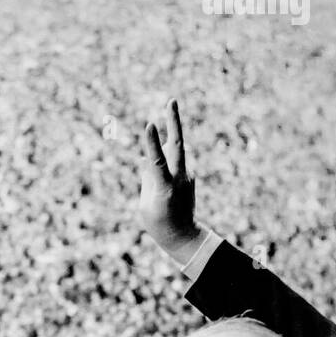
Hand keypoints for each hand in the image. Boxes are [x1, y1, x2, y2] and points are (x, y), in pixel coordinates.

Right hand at [139, 98, 201, 261]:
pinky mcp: (189, 176)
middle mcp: (179, 178)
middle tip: (171, 100)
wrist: (183, 235)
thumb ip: (148, 178)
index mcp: (165, 188)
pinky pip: (173, 166)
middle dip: (173, 122)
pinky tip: (168, 185)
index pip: (157, 161)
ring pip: (176, 152)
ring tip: (169, 109)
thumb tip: (148, 158)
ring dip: (171, 133)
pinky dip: (167, 167)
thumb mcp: (146, 203)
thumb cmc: (157, 222)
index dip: (152, 143)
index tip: (149, 124)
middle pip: (177, 145)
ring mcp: (187, 176)